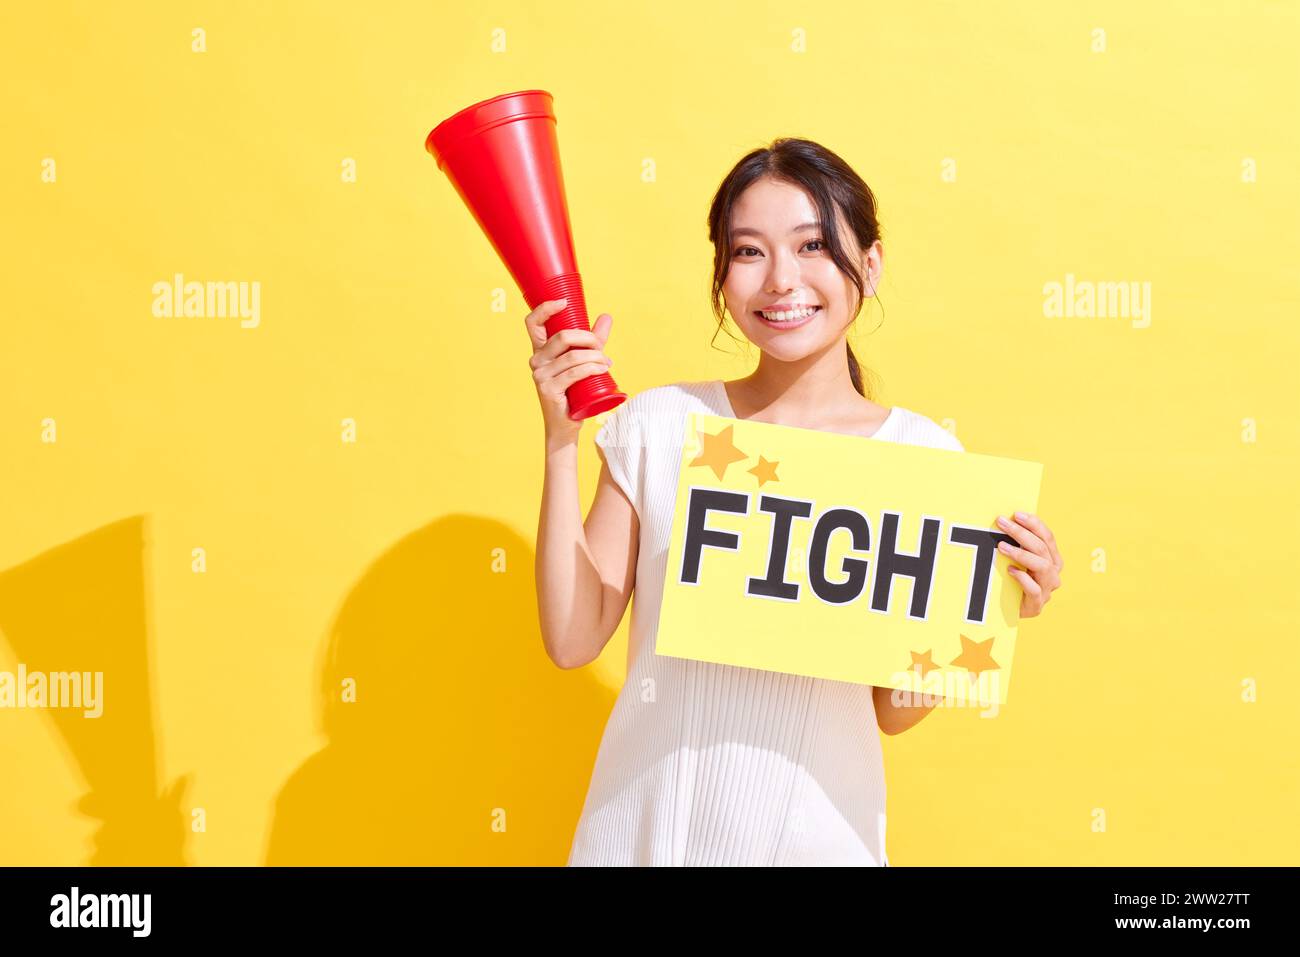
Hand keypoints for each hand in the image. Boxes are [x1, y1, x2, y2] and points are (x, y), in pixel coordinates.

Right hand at [524, 298, 613, 443]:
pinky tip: (603, 368)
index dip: (545, 308)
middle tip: (602, 349)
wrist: (566, 425)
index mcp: (540, 350)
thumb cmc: (574, 391)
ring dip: (596, 357)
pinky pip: (574, 373)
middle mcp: (536, 360)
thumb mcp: (584, 361)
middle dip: (588, 339)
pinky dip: (592, 368)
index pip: (532, 323)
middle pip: (563, 336)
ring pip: (573, 356)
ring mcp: (540, 375)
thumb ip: (594, 340)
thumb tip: (606, 316)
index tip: (563, 303)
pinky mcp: (548, 389)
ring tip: (607, 363)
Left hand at [996, 511, 1062, 617]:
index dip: (1034, 524)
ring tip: (1001, 546)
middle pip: (1042, 549)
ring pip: (1041, 566)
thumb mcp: (1018, 561)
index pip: (1048, 538)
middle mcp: (1053, 574)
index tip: (1016, 514)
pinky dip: (1022, 578)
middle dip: (1021, 533)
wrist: (1008, 612)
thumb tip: (1005, 521)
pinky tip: (1009, 570)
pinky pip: (1033, 589)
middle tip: (1002, 523)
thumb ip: (1018, 545)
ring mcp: (1047, 590)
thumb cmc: (1012, 581)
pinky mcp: (1036, 605)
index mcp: (1053, 561)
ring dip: (1021, 553)